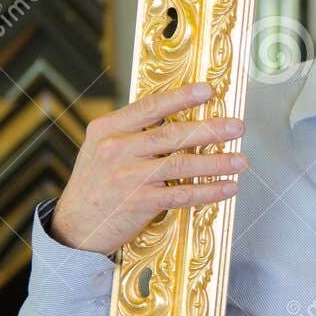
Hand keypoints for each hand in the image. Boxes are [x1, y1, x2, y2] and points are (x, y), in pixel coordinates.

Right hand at [51, 82, 246, 254]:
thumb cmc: (96, 183)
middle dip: (210, 129)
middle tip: (237, 126)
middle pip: (172, 134)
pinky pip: (182, 193)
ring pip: (181, 164)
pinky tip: (228, 187)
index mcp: (109, 129)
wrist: (74, 225)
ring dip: (217, 162)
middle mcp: (117, 149)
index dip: (182, 97)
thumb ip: (134, 132)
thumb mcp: (103, 148)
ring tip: (241, 160)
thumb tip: (179, 116)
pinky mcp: (139, 202)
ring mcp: (128, 176)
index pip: (151, 107)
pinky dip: (209, 191)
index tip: (208, 90)